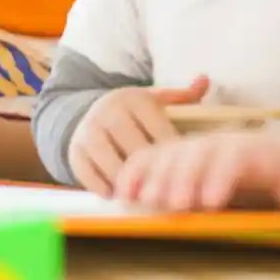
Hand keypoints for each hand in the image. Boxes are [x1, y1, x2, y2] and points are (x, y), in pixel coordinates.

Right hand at [67, 77, 207, 195]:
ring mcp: (89, 131)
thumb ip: (183, 96)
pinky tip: (120, 195)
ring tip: (148, 198)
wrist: (87, 115)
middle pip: (137, 151)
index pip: (160, 132)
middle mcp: (109, 111)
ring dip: (131, 185)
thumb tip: (205, 80)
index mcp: (133, 98)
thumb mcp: (155, 100)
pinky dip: (105, 188)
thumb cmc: (133, 113)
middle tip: (172, 194)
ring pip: (113, 165)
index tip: (188, 173)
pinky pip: (90, 175)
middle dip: (155, 175)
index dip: (176, 157)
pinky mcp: (75, 150)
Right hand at [115, 128, 279, 247]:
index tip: (210, 203)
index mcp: (253, 150)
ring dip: (154, 175)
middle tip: (171, 206)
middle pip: (195, 154)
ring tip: (140, 200)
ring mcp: (198, 147)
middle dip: (182, 178)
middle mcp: (221, 144)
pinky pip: (154, 157)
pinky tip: (122, 192)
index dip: (219, 177)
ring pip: (170, 154)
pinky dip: (136, 171)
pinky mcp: (182, 155)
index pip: (233, 158)